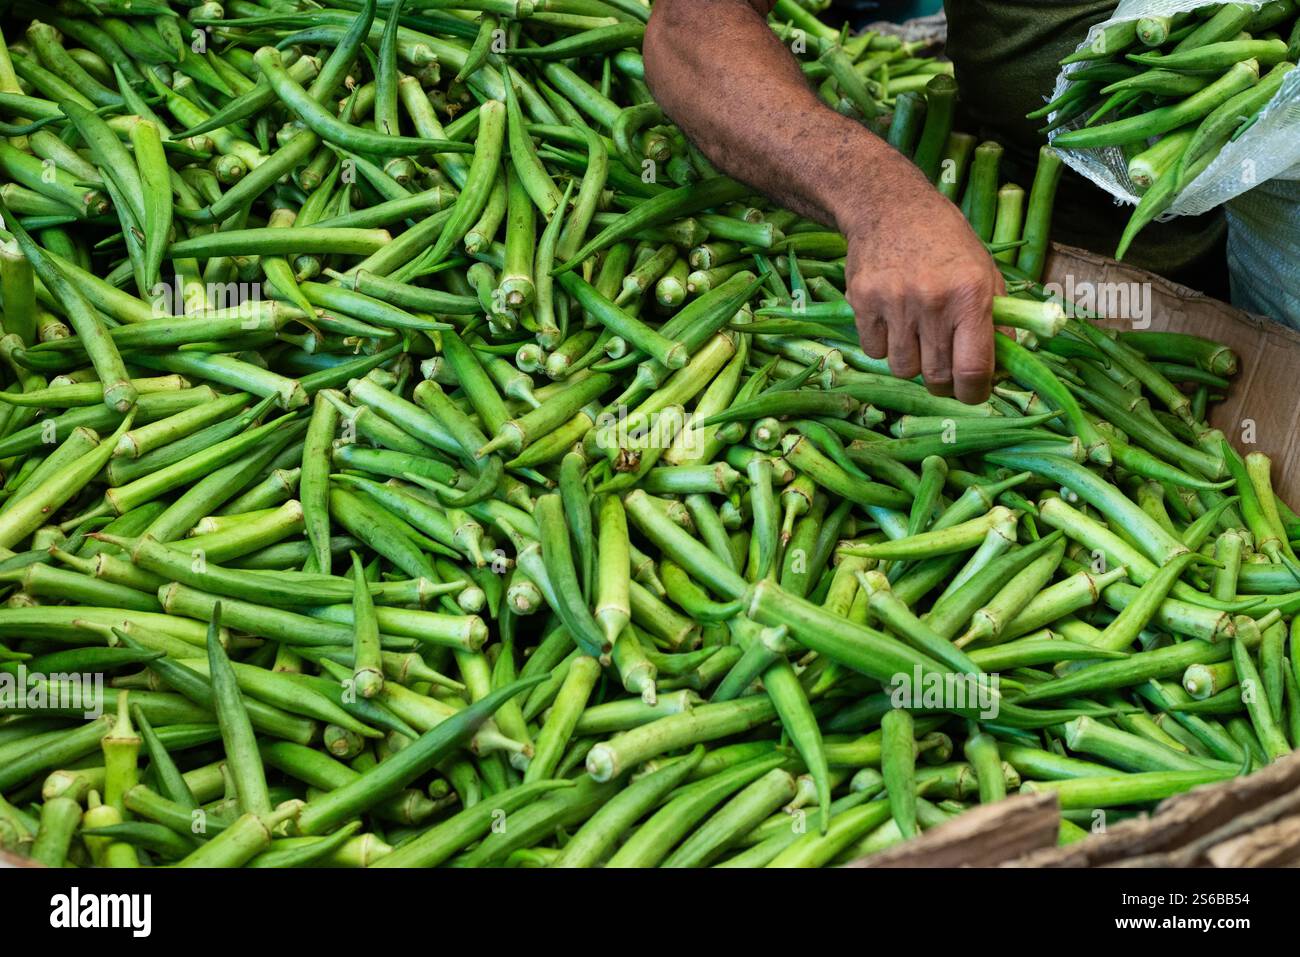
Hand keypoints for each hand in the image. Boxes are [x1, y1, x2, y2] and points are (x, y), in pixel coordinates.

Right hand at [840, 183, 1004, 403]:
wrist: (889, 206)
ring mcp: (894, 303)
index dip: (975, 393)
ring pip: (903, 368)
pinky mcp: (862, 302)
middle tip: (944, 369)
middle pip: (937, 376)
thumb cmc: (944, 238)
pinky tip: (891, 323)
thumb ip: (995, 317)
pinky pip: (874, 351)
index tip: (974, 394)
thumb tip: (1002, 363)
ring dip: (912, 363)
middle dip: (943, 382)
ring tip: (916, 338)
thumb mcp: (983, 270)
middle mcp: (933, 301)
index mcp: (971, 294)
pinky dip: (884, 346)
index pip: (973, 368)